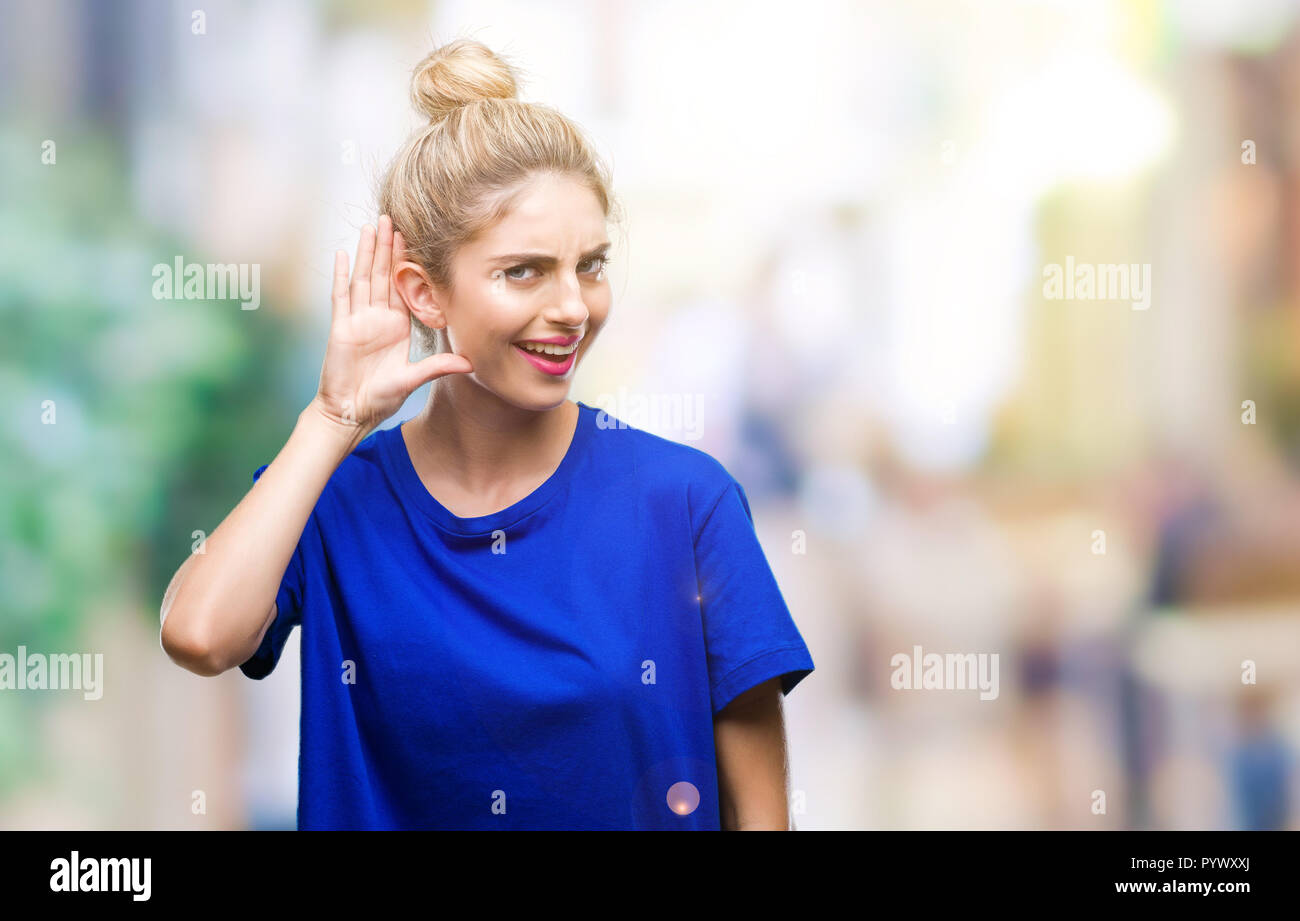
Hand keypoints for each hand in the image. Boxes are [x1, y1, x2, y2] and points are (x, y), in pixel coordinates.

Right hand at [311, 215, 471, 434]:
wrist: (350, 413)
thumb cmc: (380, 398)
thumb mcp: (414, 378)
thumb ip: (439, 366)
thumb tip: (470, 363)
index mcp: (396, 326)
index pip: (403, 287)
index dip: (406, 262)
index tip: (414, 237)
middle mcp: (377, 318)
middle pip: (382, 274)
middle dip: (387, 246)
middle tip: (392, 216)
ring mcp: (357, 320)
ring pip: (362, 278)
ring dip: (366, 252)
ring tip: (372, 225)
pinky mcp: (340, 328)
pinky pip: (340, 297)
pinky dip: (340, 275)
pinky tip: (342, 254)